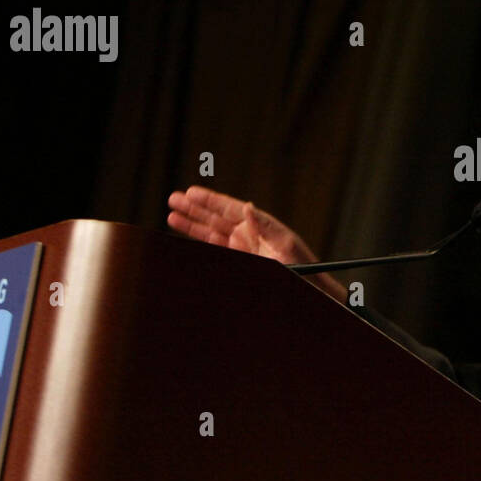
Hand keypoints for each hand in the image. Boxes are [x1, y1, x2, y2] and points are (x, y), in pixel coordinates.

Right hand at [166, 185, 347, 303]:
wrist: (308, 287)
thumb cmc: (302, 266)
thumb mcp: (286, 244)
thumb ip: (265, 226)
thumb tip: (249, 207)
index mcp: (260, 224)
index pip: (229, 207)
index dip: (210, 200)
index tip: (191, 192)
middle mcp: (249, 232)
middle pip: (216, 216)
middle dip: (195, 208)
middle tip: (173, 198)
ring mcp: (242, 245)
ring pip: (212, 231)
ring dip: (192, 223)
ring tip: (172, 214)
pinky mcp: (239, 259)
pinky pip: (215, 246)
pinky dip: (200, 239)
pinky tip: (185, 232)